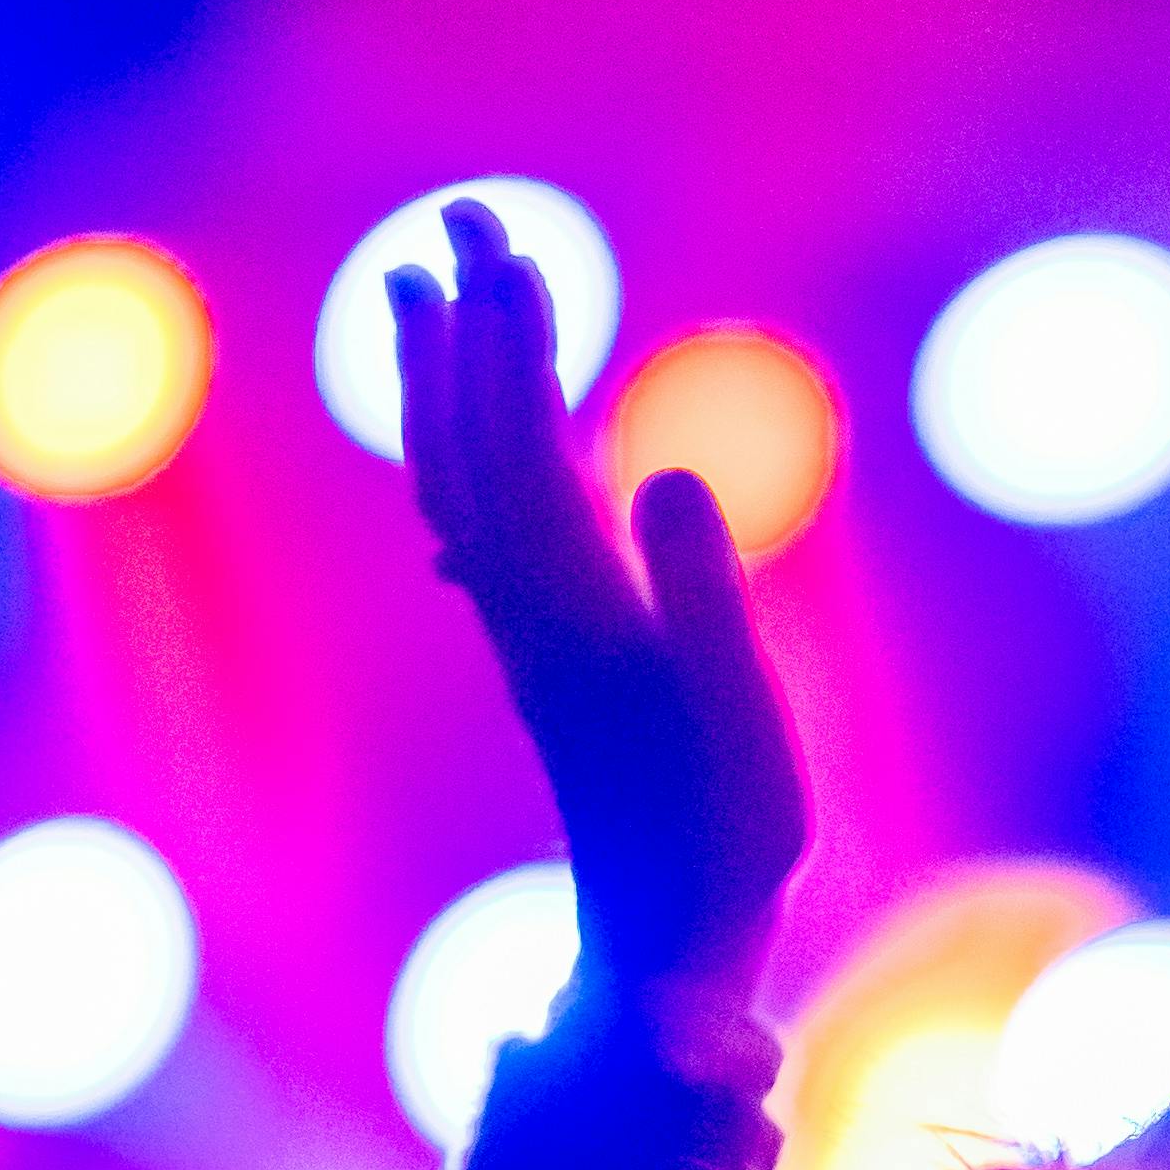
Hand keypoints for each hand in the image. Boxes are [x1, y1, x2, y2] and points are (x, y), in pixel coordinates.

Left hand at [393, 200, 809, 1001]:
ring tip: (420, 287)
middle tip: (465, 217)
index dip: (507, 348)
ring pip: (462, 483)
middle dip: (465, 330)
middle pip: (473, 447)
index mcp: (580, 613)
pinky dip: (476, 450)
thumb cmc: (725, 850)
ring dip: (445, 381)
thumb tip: (669, 469)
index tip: (501, 248)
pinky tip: (487, 424)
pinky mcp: (550, 659)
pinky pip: (488, 527)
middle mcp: (532, 612)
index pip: (521, 452)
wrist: (665, 952)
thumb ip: (711, 601)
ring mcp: (532, 635)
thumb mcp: (749, 732)